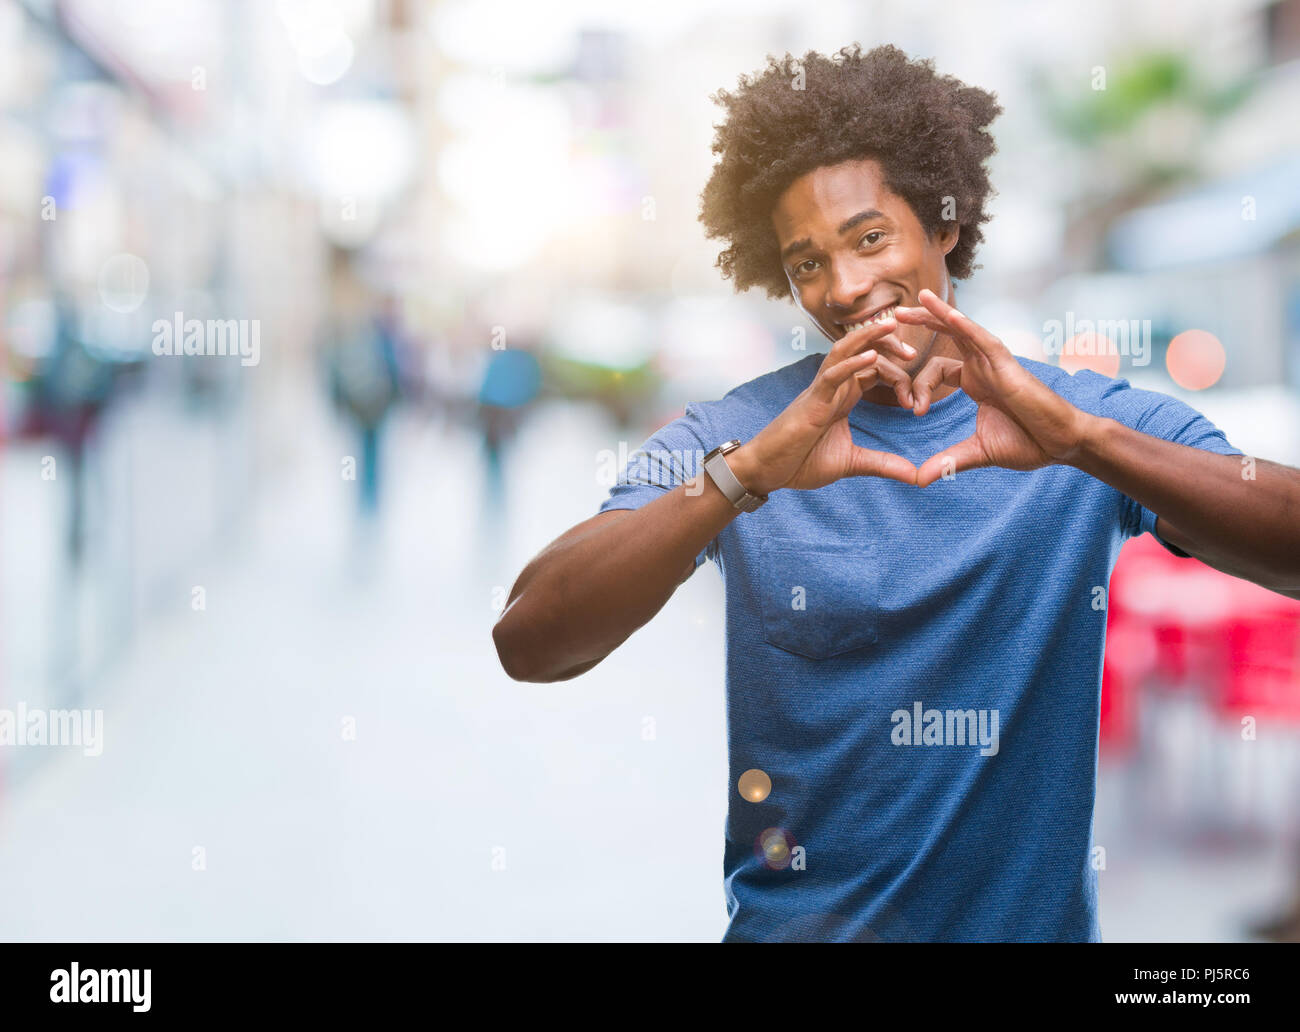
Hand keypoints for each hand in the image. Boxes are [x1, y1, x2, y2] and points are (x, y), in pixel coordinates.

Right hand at [731, 317, 919, 493]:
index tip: (916, 397)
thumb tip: (916, 476)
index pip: (873, 369)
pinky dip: (851, 364)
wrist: (767, 471)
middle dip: (888, 344)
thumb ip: (882, 464)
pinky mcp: (811, 403)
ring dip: (868, 337)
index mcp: (843, 397)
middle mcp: (833, 387)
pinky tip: (871, 356)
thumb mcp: (851, 463)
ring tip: (891, 326)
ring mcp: (820, 392)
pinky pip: (832, 376)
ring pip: (844, 351)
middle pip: (861, 350)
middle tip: (913, 350)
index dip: (897, 372)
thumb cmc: (800, 463)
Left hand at [894, 289, 1096, 487]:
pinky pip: (982, 339)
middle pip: (946, 336)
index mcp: (974, 382)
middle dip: (920, 323)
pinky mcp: (1008, 364)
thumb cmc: (1029, 443)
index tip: (914, 411)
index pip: (936, 370)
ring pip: (962, 329)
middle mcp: (982, 366)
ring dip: (937, 313)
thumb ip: (948, 461)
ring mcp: (995, 362)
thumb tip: (918, 480)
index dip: (918, 386)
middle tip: (891, 315)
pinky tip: (946, 313)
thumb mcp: (978, 452)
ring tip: (914, 300)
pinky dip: (964, 326)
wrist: (1062, 444)